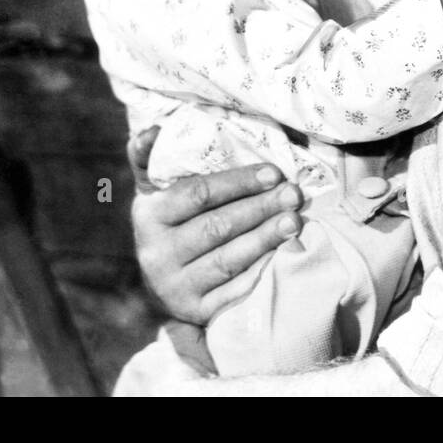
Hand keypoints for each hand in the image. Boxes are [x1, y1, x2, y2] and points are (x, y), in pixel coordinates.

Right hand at [128, 126, 304, 324]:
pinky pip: (234, 292)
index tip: (274, 172)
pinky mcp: (195, 312)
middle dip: (260, 208)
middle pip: (217, 227)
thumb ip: (152, 156)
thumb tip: (154, 130)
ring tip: (294, 221)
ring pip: (227, 260)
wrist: (164, 280)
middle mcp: (155, 254)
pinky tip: (282, 254)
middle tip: (293, 194)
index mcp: (148, 215)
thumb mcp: (156, 188)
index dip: (239, 183)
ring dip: (265, 239)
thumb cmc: (171, 219)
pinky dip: (260, 272)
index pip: (199, 194)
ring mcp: (174, 287)